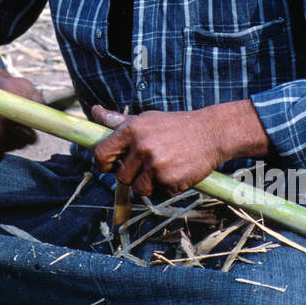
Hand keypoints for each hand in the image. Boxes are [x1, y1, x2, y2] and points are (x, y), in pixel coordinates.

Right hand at [0, 55, 44, 161]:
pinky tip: (3, 141)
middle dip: (17, 143)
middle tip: (25, 140)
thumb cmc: (13, 89)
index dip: (23, 134)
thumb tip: (46, 120)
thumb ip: (38, 103)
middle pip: (1, 137)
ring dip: (8, 147)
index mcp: (2, 92)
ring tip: (15, 140)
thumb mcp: (29, 90)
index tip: (31, 137)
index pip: (11, 121)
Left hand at [90, 100, 269, 196]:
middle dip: (132, 176)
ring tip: (164, 167)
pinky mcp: (169, 179)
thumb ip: (118, 120)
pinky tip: (176, 172)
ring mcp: (155, 163)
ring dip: (149, 184)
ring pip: (138, 188)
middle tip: (148, 166)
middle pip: (121, 177)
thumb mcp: (146, 119)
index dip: (103, 165)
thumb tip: (94, 111)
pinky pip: (158, 194)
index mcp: (131, 130)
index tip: (111, 166)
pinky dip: (166, 188)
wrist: (211, 132)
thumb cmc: (175, 126)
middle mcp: (141, 146)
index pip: (101, 155)